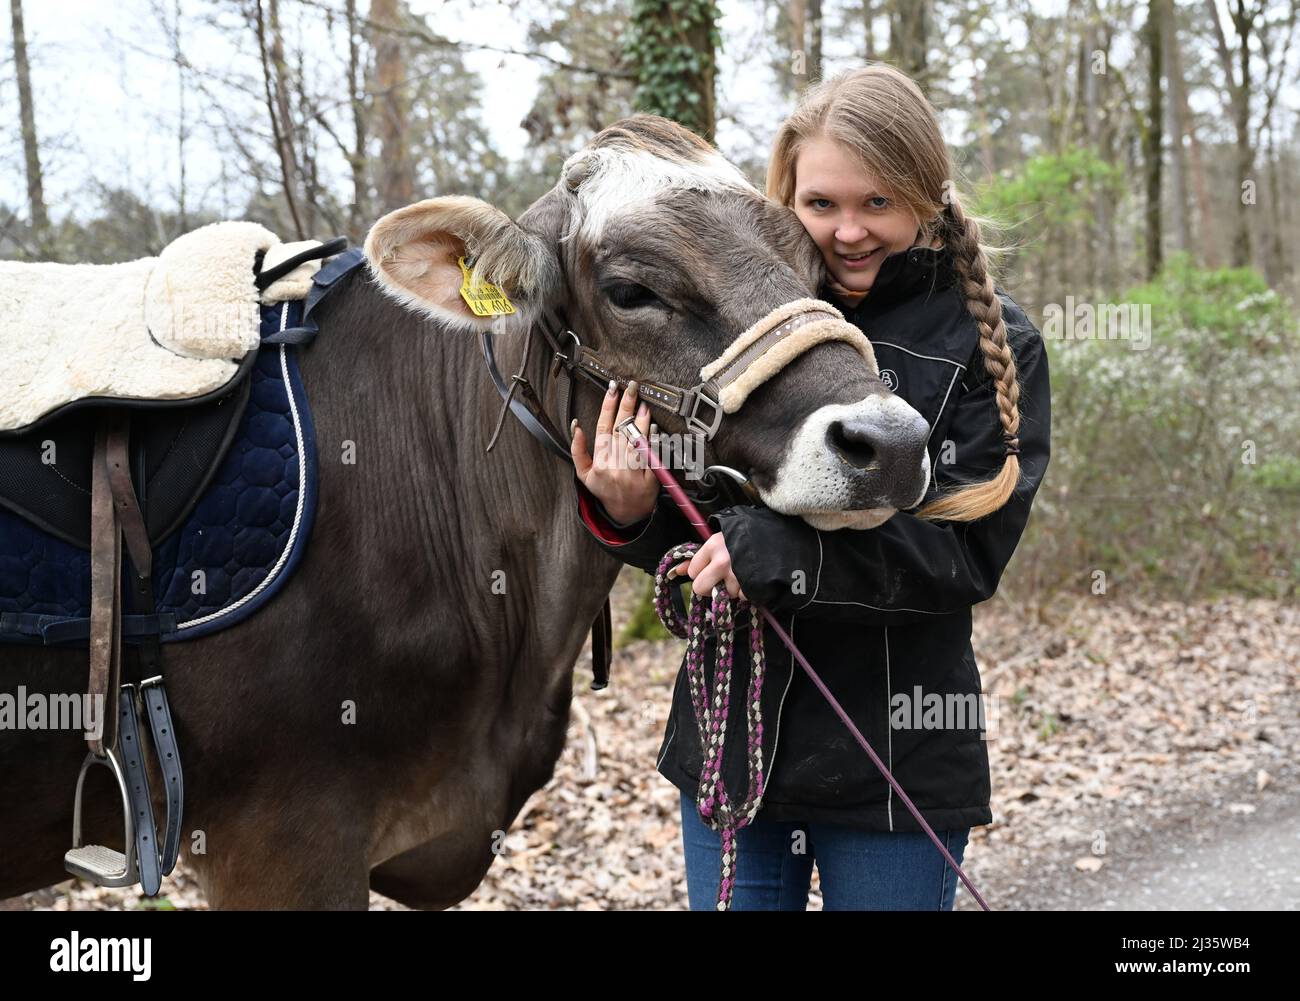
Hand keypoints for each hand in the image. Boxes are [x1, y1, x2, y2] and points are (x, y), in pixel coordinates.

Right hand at [571, 378, 658, 524]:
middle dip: (626, 405)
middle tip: (631, 387)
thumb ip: (578, 450)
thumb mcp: (584, 474)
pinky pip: (651, 456)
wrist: (626, 515)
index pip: (602, 428)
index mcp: (598, 463)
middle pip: (621, 430)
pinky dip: (652, 440)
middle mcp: (615, 467)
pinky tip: (653, 427)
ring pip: (636, 440)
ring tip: (643, 403)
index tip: (612, 389)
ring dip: (640, 419)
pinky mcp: (649, 479)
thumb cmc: (605, 490)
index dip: (607, 407)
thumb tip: (575, 426)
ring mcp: (632, 473)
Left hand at [670, 531, 747, 601]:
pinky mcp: (750, 586)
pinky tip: (751, 578)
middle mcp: (722, 561)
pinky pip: (741, 597)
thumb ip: (699, 556)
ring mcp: (737, 575)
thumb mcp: (722, 540)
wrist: (780, 537)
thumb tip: (677, 570)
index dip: (701, 572)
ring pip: (723, 594)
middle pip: (700, 588)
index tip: (710, 568)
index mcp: (713, 545)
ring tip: (742, 574)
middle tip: (720, 580)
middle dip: (709, 587)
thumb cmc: (747, 537)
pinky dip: (746, 592)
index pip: (693, 572)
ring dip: (732, 589)